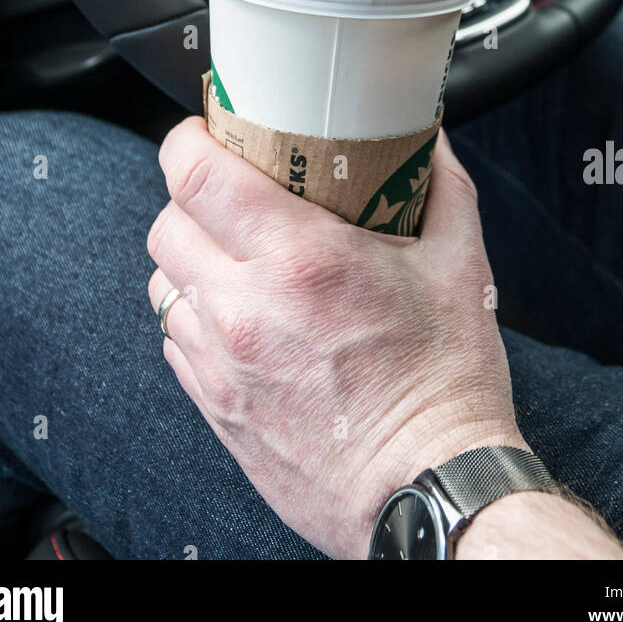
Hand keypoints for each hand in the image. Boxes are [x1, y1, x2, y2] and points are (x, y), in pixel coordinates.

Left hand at [148, 122, 525, 559]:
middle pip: (167, 221)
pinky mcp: (215, 406)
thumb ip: (442, 187)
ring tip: (234, 254)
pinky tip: (239, 313)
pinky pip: (173, 339)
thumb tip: (431, 139)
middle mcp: (245, 307)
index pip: (194, 173)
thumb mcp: (460, 265)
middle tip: (233, 192)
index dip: (190, 139)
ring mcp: (222, 362)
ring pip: (162, 281)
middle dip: (192, 195)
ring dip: (190, 257)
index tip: (209, 131)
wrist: (428, 489)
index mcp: (300, 259)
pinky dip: (194, 314)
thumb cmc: (445, 385)